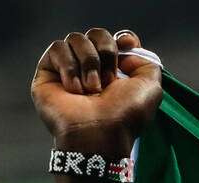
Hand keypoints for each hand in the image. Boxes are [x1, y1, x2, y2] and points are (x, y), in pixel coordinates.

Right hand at [31, 29, 162, 152]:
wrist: (99, 133)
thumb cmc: (125, 116)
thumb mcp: (151, 87)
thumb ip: (147, 63)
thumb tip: (126, 47)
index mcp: (115, 72)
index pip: (114, 39)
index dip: (121, 39)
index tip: (126, 45)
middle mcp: (91, 69)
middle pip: (96, 33)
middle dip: (106, 52)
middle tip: (108, 80)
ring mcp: (68, 70)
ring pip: (76, 38)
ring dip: (89, 62)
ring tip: (91, 89)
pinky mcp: (47, 73)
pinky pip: (57, 48)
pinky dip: (69, 67)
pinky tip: (74, 90)